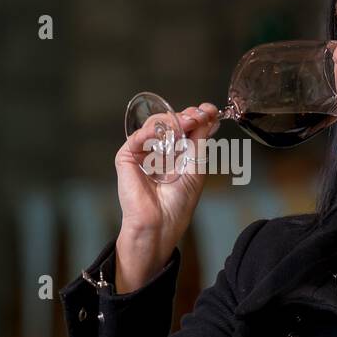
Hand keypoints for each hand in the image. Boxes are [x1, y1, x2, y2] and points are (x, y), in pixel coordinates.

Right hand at [114, 102, 220, 291]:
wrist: (161, 226)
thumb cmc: (177, 206)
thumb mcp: (196, 169)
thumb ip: (199, 142)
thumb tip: (208, 119)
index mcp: (175, 155)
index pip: (184, 129)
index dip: (197, 117)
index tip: (209, 111)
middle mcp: (158, 152)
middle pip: (170, 123)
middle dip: (186, 116)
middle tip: (200, 115)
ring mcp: (142, 154)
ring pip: (155, 125)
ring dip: (172, 121)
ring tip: (187, 124)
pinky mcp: (127, 158)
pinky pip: (138, 137)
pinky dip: (151, 131)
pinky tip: (166, 132)